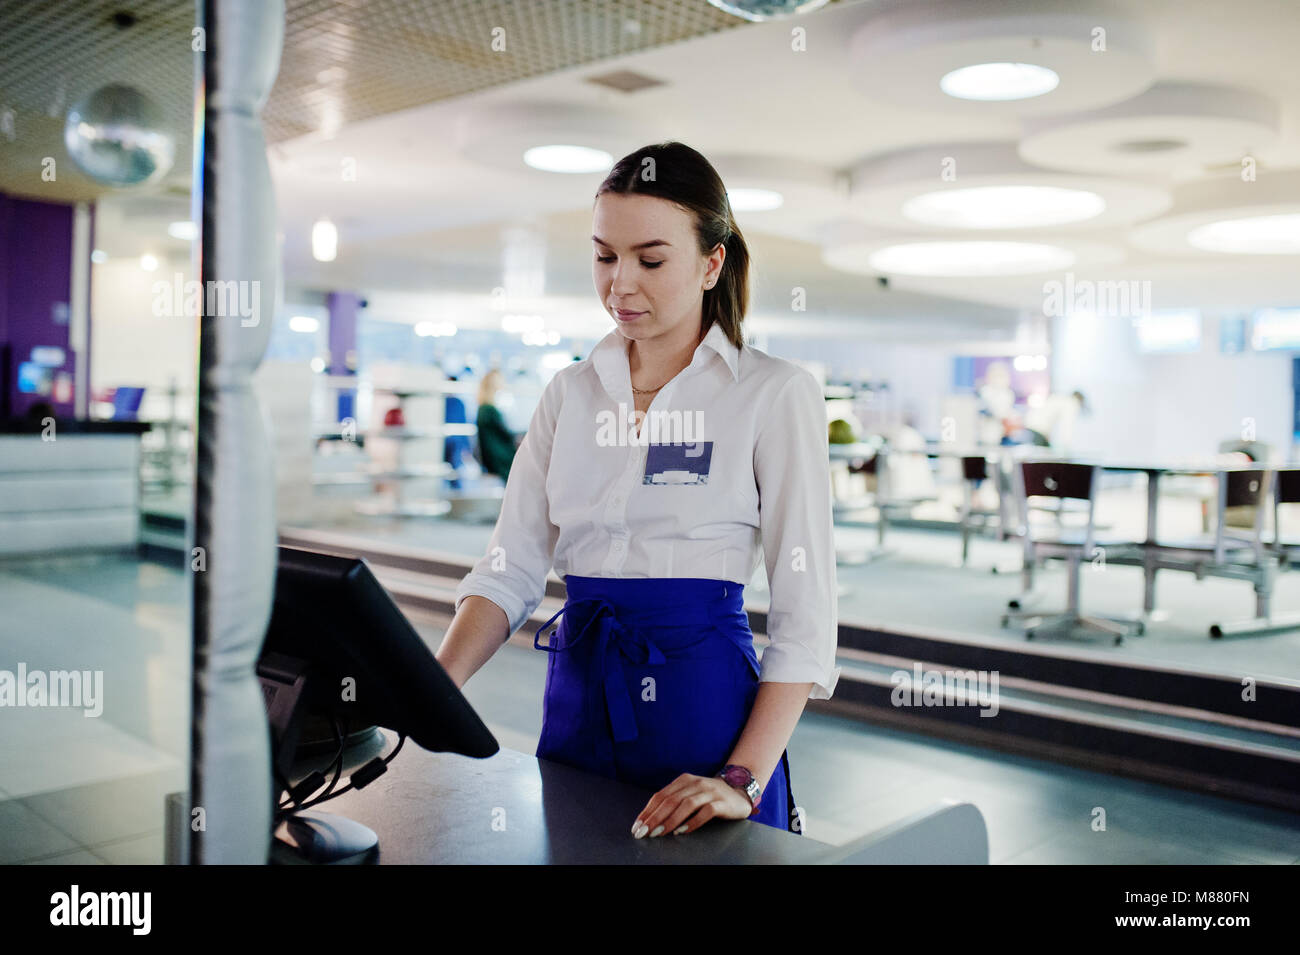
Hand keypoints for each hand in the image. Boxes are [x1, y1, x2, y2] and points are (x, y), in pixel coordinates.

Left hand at [630, 773, 754, 838]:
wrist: (739, 791)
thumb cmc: (709, 796)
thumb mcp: (690, 794)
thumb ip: (674, 802)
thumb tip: (650, 819)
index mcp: (684, 780)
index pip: (661, 795)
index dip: (648, 811)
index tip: (637, 826)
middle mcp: (696, 783)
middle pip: (671, 800)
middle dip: (654, 818)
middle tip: (643, 832)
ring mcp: (710, 792)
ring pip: (686, 805)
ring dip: (670, 820)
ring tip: (658, 833)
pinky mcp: (722, 802)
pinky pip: (705, 812)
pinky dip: (692, 822)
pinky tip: (682, 831)